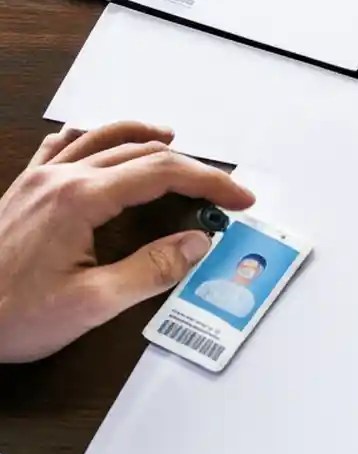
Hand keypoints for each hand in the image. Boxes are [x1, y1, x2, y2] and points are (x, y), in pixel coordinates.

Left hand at [0, 122, 254, 361]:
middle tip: (222, 189)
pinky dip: (92, 138)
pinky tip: (101, 145)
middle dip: (190, 166)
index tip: (239, 198)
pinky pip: (61, 146)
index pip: (162, 173)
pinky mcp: (23, 191)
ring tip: (173, 144)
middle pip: (140, 152)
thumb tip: (196, 244)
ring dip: (144, 138)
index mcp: (80, 200)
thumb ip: (151, 270)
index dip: (210, 182)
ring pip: (102, 138)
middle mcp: (60, 179)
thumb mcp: (91, 304)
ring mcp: (38, 180)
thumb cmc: (8, 316)